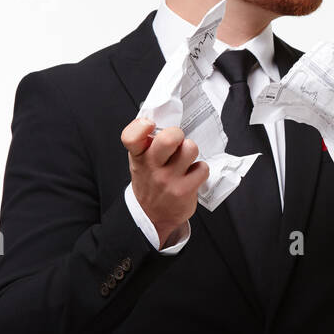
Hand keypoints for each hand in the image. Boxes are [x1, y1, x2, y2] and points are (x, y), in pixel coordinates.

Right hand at [121, 119, 206, 246]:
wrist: (152, 216)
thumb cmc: (150, 181)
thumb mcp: (141, 160)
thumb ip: (148, 142)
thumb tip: (164, 116)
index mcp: (138, 155)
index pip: (131, 136)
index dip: (141, 126)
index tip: (150, 124)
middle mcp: (151, 166)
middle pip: (169, 138)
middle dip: (177, 134)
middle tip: (177, 142)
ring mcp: (168, 179)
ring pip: (190, 148)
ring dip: (191, 151)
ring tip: (186, 159)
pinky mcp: (184, 190)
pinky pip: (202, 168)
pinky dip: (200, 169)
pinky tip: (192, 175)